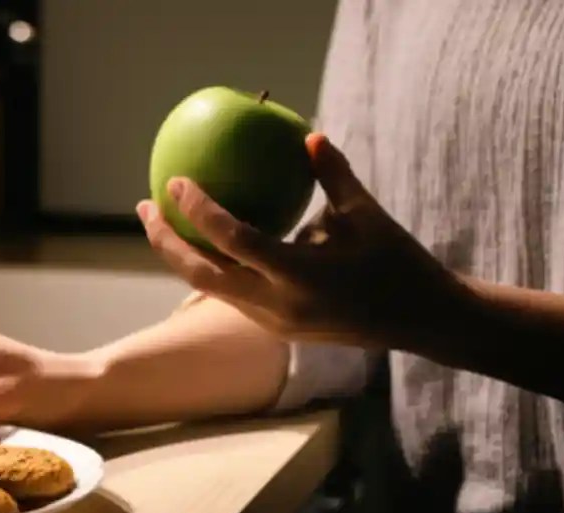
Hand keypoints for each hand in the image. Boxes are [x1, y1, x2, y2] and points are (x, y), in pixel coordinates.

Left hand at [137, 132, 474, 348]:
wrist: (418, 321)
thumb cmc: (397, 259)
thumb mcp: (368, 214)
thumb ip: (334, 175)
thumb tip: (306, 133)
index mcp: (300, 276)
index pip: (234, 240)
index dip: (199, 211)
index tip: (176, 181)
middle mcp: (277, 305)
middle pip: (201, 273)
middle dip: (165, 241)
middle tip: (145, 205)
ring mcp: (272, 321)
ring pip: (208, 288)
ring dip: (180, 256)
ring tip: (160, 222)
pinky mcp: (273, 328)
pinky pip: (228, 293)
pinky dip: (208, 266)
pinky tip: (197, 240)